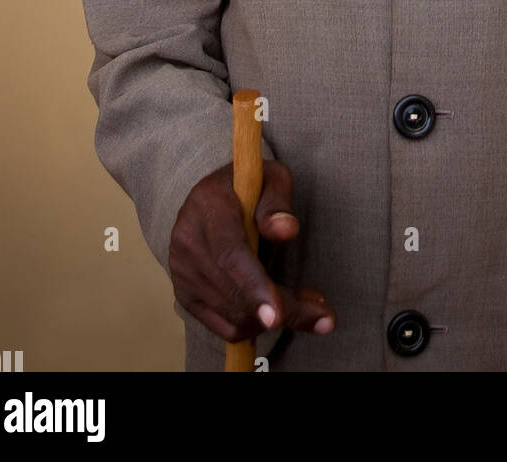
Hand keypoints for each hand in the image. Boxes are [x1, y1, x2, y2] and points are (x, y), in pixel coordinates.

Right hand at [169, 159, 336, 343]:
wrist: (212, 197)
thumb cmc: (250, 187)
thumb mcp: (271, 178)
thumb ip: (278, 202)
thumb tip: (287, 230)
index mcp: (208, 206)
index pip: (230, 254)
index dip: (254, 286)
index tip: (277, 316)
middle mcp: (188, 241)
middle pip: (235, 292)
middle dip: (283, 310)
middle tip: (324, 316)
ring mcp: (182, 272)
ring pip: (233, 316)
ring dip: (275, 318)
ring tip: (306, 302)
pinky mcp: (187, 295)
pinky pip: (226, 327)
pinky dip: (257, 326)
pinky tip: (277, 308)